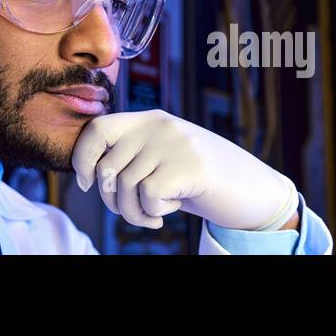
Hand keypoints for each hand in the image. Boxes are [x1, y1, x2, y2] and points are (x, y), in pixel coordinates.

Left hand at [70, 109, 298, 229]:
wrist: (253, 189)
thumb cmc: (202, 179)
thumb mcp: (166, 156)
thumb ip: (134, 155)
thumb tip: (90, 174)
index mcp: (152, 119)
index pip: (97, 129)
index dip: (82, 158)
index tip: (87, 183)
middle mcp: (161, 126)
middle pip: (107, 167)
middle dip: (112, 200)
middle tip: (134, 211)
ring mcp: (176, 144)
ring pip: (125, 186)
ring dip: (133, 213)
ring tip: (153, 216)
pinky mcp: (189, 168)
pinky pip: (147, 196)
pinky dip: (152, 213)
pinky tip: (171, 212)